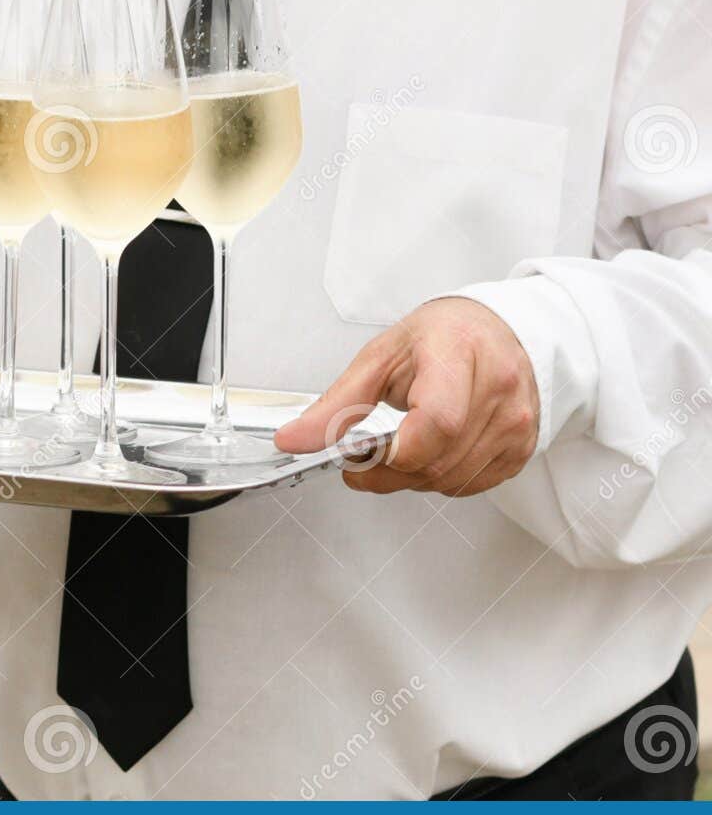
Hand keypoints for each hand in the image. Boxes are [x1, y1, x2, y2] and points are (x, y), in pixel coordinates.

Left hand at [274, 297, 538, 495]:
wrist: (496, 330)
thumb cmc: (441, 337)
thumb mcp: (379, 356)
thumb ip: (336, 404)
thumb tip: (293, 439)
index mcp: (459, 355)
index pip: (436, 423)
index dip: (392, 453)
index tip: (356, 455)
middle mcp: (498, 390)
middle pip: (437, 462)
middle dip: (388, 471)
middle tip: (361, 457)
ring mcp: (515, 422)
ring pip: (451, 481)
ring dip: (411, 478)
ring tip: (395, 448)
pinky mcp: (522, 447)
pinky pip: (471, 485)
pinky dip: (440, 479)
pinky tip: (429, 451)